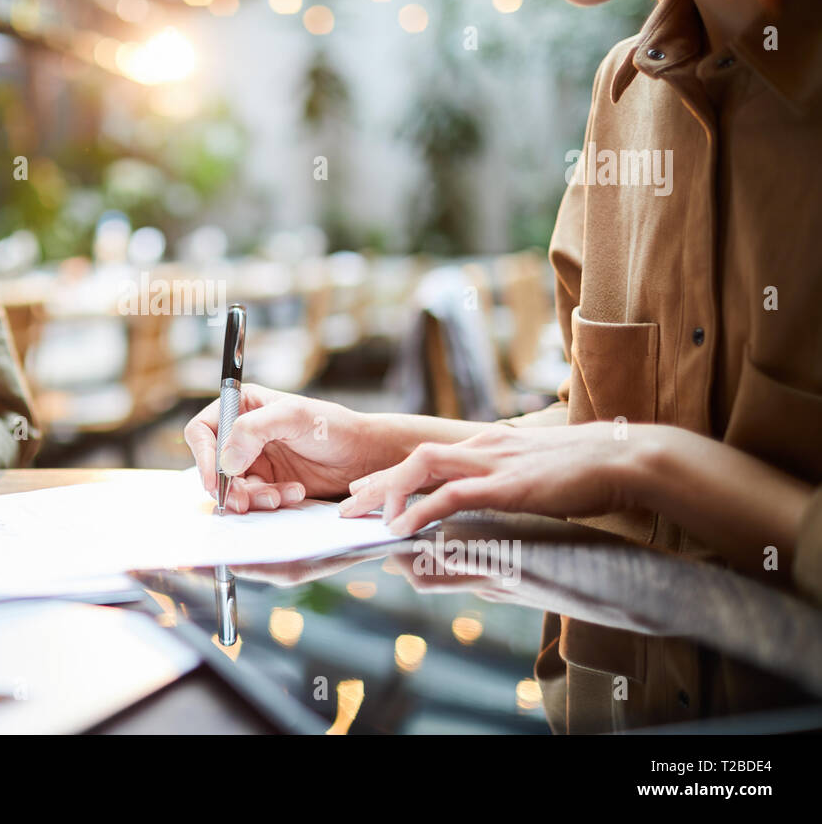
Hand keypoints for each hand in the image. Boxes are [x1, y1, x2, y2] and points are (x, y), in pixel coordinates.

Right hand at [183, 385, 401, 512]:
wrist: (364, 457)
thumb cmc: (334, 427)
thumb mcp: (295, 417)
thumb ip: (254, 429)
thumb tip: (225, 460)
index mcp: (243, 406)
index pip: (203, 430)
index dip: (203, 455)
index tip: (215, 479)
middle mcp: (243, 433)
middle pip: (213, 465)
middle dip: (229, 486)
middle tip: (245, 501)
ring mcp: (254, 460)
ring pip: (233, 487)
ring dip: (253, 497)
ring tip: (282, 496)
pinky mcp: (268, 484)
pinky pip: (253, 500)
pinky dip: (269, 502)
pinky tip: (294, 493)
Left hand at [338, 423, 643, 532]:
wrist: (627, 457)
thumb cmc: (592, 470)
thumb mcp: (541, 472)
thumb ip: (514, 482)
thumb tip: (504, 498)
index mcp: (491, 444)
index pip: (430, 455)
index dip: (395, 473)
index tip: (367, 490)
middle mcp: (484, 447)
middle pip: (414, 457)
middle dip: (378, 482)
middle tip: (347, 506)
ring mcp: (494, 463)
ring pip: (423, 467)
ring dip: (390, 492)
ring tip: (367, 519)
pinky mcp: (507, 484)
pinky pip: (452, 494)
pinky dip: (422, 511)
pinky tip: (402, 529)